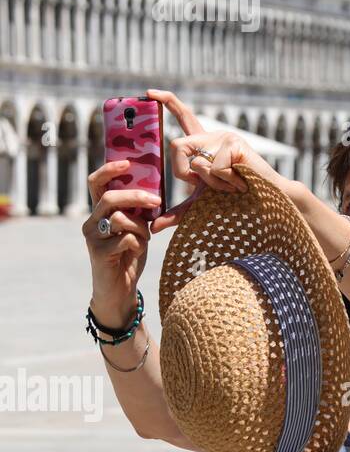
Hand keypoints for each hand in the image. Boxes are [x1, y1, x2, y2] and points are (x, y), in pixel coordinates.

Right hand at [83, 160, 158, 327]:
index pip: (96, 183)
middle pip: (110, 197)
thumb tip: (154, 192)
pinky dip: (140, 243)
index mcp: (99, 212)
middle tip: (156, 201)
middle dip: (137, 196)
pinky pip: (127, 238)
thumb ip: (137, 211)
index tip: (128, 163)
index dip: (109, 170)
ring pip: (121, 219)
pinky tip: (137, 252)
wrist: (120, 289)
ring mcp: (93, 238)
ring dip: (141, 228)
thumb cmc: (130, 254)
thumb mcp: (136, 228)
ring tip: (144, 238)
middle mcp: (91, 222)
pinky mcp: (99, 253)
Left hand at [147, 89, 292, 231]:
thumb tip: (153, 228)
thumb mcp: (202, 203)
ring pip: (196, 160)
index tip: (149, 92)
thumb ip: (177, 213)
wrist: (267, 200)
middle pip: (177, 145)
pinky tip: (240, 182)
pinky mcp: (235, 144)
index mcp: (203, 144)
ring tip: (231, 185)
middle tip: (202, 185)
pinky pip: (215, 166)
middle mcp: (212, 136)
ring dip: (210, 181)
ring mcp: (225, 138)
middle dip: (182, 172)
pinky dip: (224, 181)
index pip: (184, 117)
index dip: (167, 102)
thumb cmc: (237, 199)